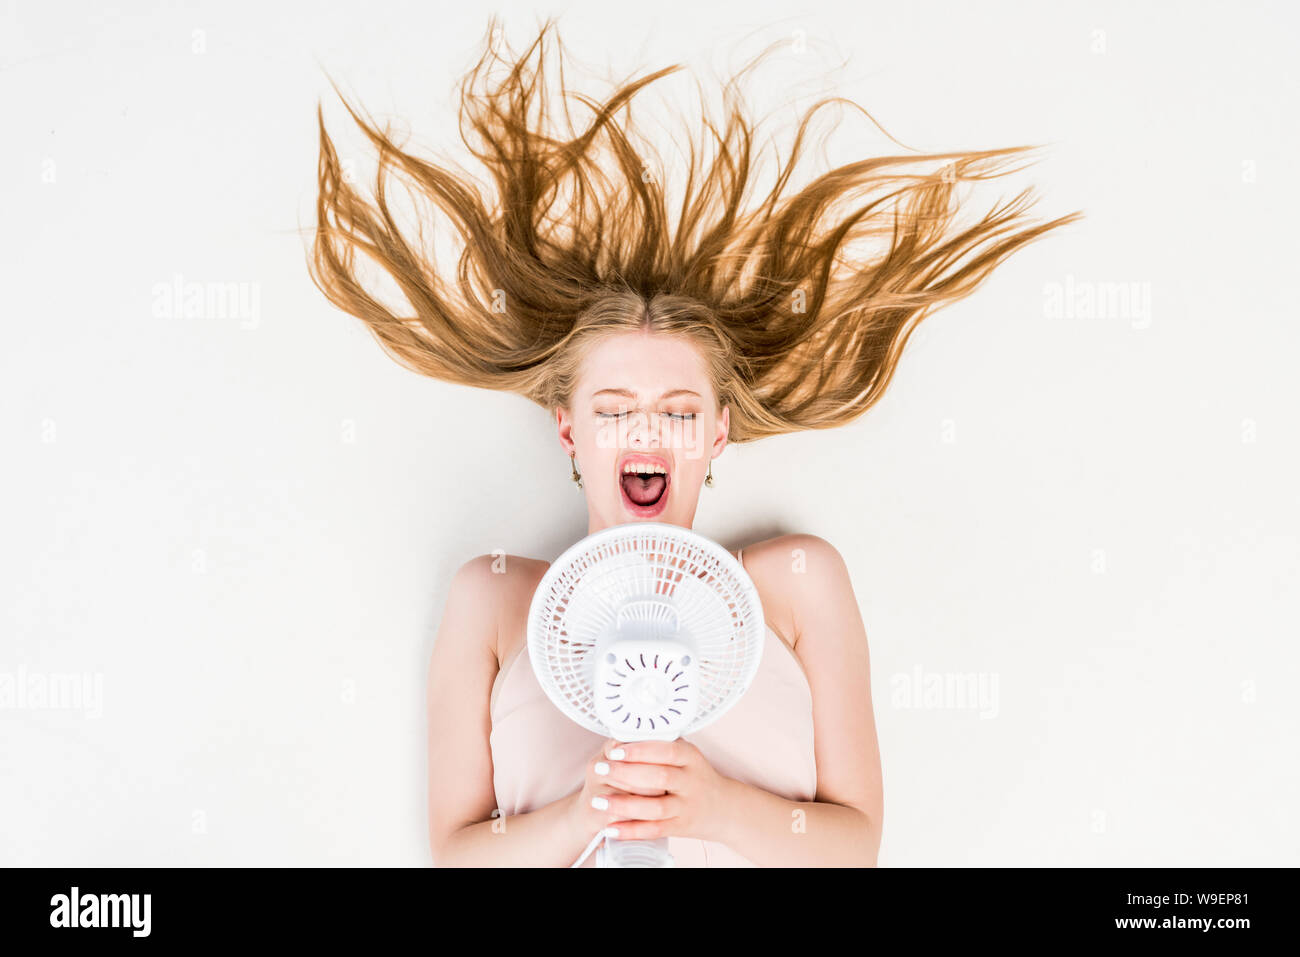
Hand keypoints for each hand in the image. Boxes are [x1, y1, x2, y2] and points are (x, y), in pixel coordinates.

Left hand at [583, 738, 734, 843]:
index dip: (640, 750)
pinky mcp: (680, 827)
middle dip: (626, 773)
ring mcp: (686, 806)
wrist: (722, 808)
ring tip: (599, 801)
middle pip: (659, 777)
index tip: (615, 749)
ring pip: (655, 808)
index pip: (667, 750)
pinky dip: (632, 831)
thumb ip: (660, 745)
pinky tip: (611, 828)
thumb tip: (622, 736)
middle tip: (600, 769)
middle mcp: (691, 782)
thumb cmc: (696, 776)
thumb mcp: (685, 755)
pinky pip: (654, 830)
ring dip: (624, 805)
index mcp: (691, 757)